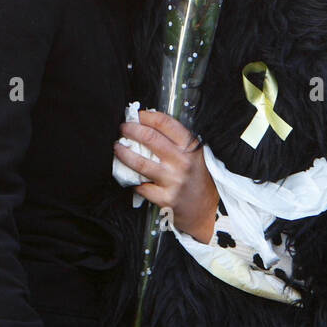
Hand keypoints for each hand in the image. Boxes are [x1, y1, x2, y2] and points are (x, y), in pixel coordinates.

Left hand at [113, 111, 217, 241]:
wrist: (209, 211)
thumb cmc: (199, 180)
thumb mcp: (196, 155)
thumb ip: (177, 142)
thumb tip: (149, 126)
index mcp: (191, 147)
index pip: (165, 123)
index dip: (147, 116)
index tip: (138, 115)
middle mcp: (182, 162)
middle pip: (150, 138)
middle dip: (131, 130)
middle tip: (123, 128)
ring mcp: (173, 180)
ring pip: (140, 162)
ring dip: (123, 153)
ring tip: (117, 148)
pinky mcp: (165, 198)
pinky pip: (140, 186)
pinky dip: (131, 181)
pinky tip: (128, 176)